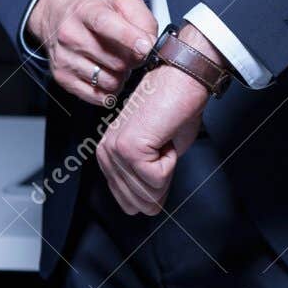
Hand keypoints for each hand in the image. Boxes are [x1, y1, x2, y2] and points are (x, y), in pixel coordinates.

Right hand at [27, 0, 157, 105]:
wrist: (58, 15)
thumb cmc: (93, 9)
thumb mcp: (122, 2)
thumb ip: (142, 20)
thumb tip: (151, 45)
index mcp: (87, 11)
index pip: (106, 24)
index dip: (129, 38)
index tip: (146, 48)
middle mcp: (71, 34)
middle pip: (116, 60)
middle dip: (132, 60)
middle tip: (130, 52)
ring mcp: (65, 58)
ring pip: (110, 82)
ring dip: (122, 76)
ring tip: (116, 62)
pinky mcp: (63, 78)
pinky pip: (99, 97)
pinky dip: (110, 89)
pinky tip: (106, 73)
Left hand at [95, 23, 224, 213]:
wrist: (182, 81)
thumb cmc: (175, 110)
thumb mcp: (157, 154)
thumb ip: (145, 179)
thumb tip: (149, 206)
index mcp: (108, 156)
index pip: (129, 202)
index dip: (156, 190)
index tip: (163, 158)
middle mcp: (105, 154)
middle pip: (139, 202)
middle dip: (162, 182)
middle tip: (165, 149)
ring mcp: (114, 151)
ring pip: (149, 192)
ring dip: (167, 170)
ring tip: (165, 140)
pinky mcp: (128, 149)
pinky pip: (157, 178)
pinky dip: (171, 161)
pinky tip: (165, 138)